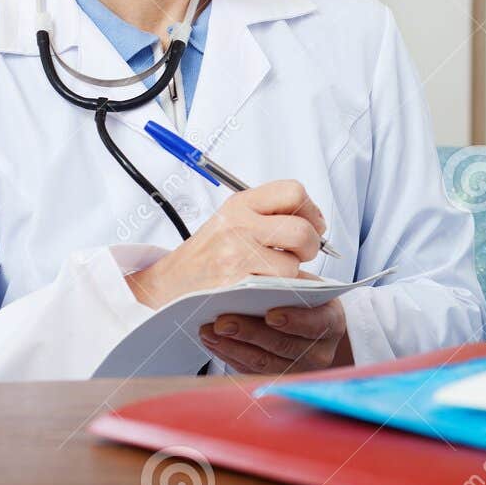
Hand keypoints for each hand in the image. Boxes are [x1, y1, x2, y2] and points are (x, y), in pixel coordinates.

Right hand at [124, 180, 326, 309]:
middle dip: (309, 246)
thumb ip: (270, 214)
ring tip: (272, 273)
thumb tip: (317, 223)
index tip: (313, 225)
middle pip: (301, 230)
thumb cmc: (207, 255)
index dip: (311, 211)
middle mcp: (238, 225)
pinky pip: (276, 289)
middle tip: (300, 254)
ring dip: (290, 274)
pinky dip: (277, 292)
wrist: (169, 285)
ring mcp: (235, 255)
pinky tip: (264, 289)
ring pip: (292, 265)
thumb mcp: (233, 220)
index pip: (293, 192)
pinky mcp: (234, 284)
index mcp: (241, 204)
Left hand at [199, 298, 352, 374]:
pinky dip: (230, 355)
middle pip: (283, 345)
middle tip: (223, 322)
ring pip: (263, 362)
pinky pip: (251, 371)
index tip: (270, 314)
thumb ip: (290, 284)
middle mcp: (319, 352)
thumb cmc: (308, 301)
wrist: (317, 326)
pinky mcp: (278, 379)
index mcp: (331, 322)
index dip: (293, 320)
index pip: (315, 324)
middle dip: (250, 333)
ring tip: (210, 331)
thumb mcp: (308, 287)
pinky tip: (215, 342)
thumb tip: (258, 277)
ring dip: (233, 346)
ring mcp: (299, 369)